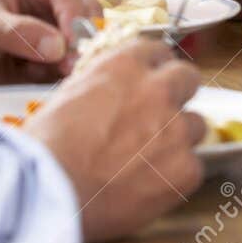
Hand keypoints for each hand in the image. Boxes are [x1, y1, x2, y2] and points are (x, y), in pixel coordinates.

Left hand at [0, 0, 88, 107]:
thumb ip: (17, 32)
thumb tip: (59, 46)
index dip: (73, 14)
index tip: (73, 42)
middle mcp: (44, 1)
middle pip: (83, 14)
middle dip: (80, 38)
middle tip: (71, 62)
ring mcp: (47, 31)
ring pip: (80, 42)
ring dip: (72, 59)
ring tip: (48, 72)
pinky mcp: (45, 59)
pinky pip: (67, 66)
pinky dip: (60, 75)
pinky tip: (33, 77)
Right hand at [26, 40, 205, 242]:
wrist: (47, 191)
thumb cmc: (45, 148)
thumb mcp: (68, 95)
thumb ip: (102, 85)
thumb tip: (113, 90)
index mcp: (125, 66)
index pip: (158, 51)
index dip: (154, 69)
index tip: (150, 82)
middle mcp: (157, 91)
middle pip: (188, 79)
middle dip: (177, 94)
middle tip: (160, 116)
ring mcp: (175, 130)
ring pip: (196, 126)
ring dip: (179, 138)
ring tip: (151, 160)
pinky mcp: (184, 170)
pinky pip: (193, 168)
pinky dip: (176, 178)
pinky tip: (150, 188)